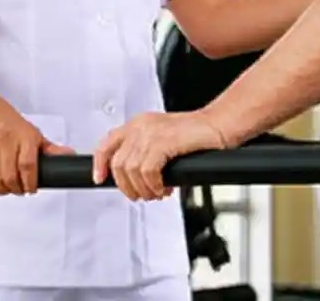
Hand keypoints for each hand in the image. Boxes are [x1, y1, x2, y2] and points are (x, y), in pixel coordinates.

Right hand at [0, 114, 74, 195]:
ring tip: (11, 189)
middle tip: (22, 190)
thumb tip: (70, 156)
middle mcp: (7, 139)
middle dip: (17, 188)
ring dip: (4, 189)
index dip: (29, 182)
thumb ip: (53, 151)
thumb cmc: (18, 130)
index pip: (27, 164)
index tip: (32, 189)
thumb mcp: (38, 138)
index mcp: (26, 137)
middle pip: (10, 174)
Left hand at [92, 111, 227, 200]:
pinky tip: (163, 187)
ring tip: (156, 192)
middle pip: (118, 163)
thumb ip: (145, 154)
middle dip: (127, 186)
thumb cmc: (196, 136)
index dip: (100, 164)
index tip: (100, 178)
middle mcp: (141, 126)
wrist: (219, 125)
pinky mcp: (164, 141)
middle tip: (142, 194)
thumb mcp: (163, 141)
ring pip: (131, 170)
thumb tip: (133, 180)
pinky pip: (147, 171)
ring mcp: (151, 132)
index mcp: (138, 124)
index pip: (107, 144)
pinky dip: (153, 185)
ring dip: (143, 189)